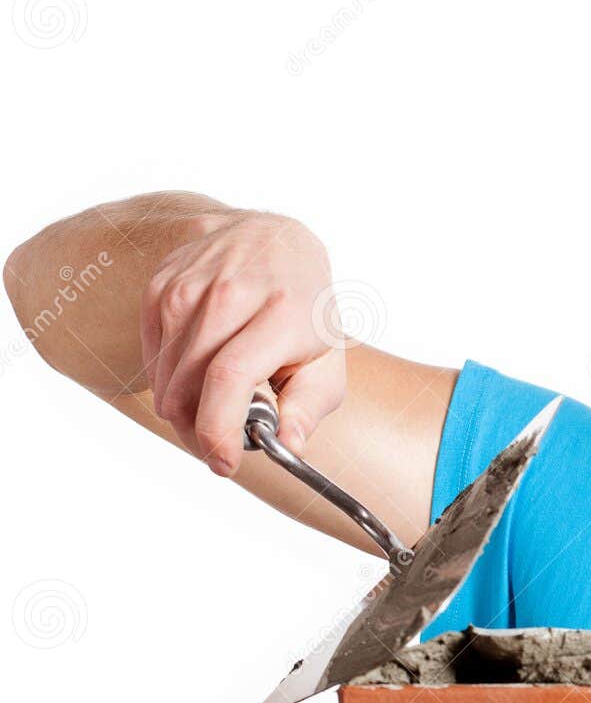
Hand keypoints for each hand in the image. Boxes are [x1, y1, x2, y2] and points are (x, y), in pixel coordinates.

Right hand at [140, 210, 343, 474]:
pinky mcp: (160, 287)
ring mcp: (189, 285)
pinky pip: (152, 357)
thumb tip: (287, 447)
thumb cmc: (304, 310)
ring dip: (182, 410)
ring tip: (215, 406)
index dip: (219, 429)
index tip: (223, 462)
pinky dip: (169, 381)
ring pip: (165, 376)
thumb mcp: (327, 360)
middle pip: (190, 383)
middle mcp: (232, 292)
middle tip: (219, 446)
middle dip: (199, 431)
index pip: (231, 376)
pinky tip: (197, 376)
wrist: (274, 240)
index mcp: (282, 311)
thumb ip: (308, 408)